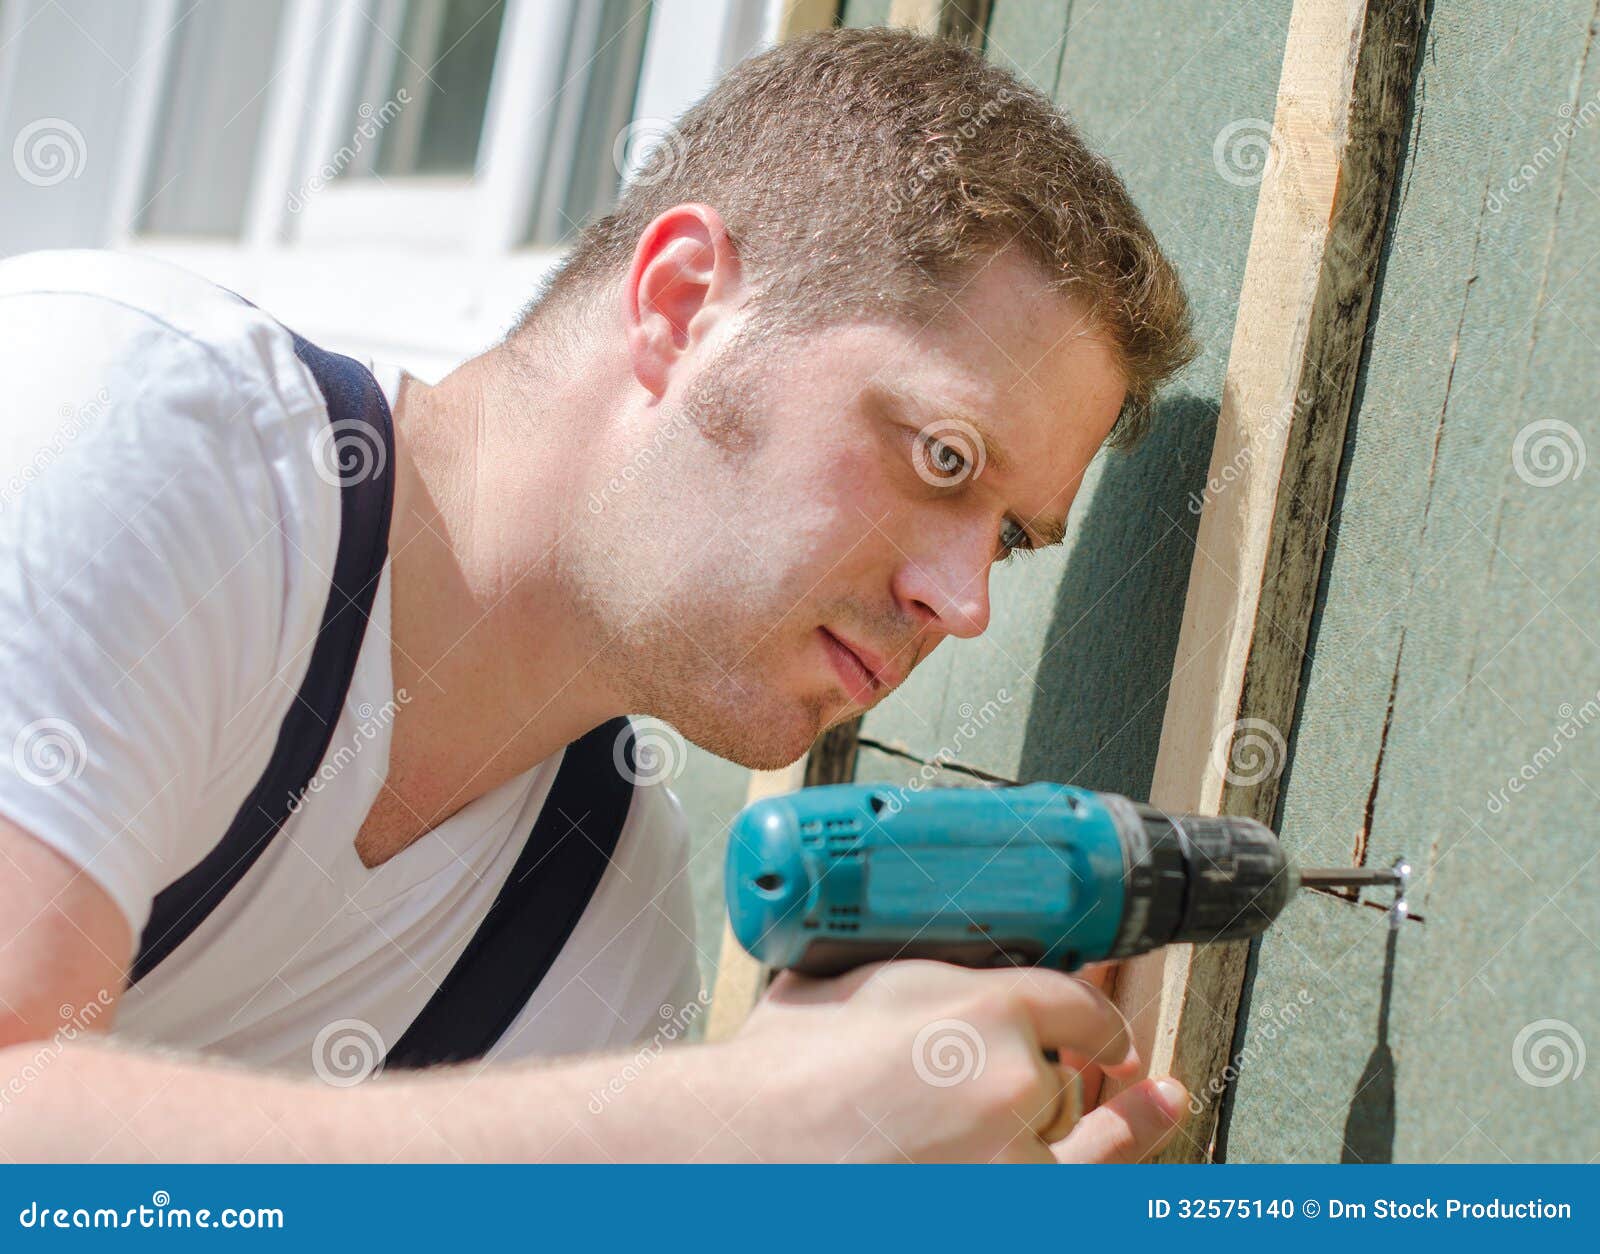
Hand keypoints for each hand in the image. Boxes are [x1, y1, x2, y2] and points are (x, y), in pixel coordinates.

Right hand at [729, 959, 1187, 1162]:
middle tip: (1074, 1071)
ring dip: (1091, 1127)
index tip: (1100, 1026)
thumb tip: (909, 968)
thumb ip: (898, 973)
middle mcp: (1014, 1083)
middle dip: (1044, 1075)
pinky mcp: (999, 1203)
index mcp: (983, 1009)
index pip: (1075, 1006)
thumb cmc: (771, 1080)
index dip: (1094, 1017)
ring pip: (1065, 1140)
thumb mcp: (842, 985)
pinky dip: (1103, 1161)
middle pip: (1062, 1077)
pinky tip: (1134, 1129)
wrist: (738, 1157)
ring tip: (1153, 1102)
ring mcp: (1011, 1161)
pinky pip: (1068, 1185)